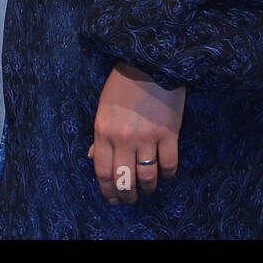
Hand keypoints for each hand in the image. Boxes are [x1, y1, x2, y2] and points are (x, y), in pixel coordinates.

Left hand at [88, 62, 183, 204]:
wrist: (149, 63)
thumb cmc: (122, 84)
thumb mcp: (103, 108)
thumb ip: (100, 135)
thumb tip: (93, 157)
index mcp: (103, 131)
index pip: (103, 171)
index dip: (108, 190)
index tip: (112, 199)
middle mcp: (124, 139)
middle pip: (125, 179)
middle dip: (127, 195)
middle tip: (130, 199)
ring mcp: (148, 138)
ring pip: (147, 177)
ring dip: (147, 189)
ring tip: (147, 190)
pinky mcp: (169, 134)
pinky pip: (169, 165)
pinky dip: (167, 174)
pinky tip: (164, 173)